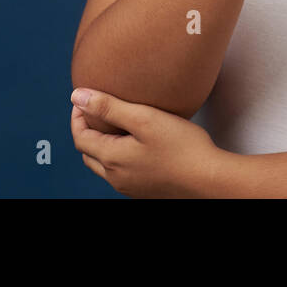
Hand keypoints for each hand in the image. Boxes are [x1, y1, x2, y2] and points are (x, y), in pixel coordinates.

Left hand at [69, 87, 226, 197]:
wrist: (210, 179)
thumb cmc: (181, 147)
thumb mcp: (144, 118)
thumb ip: (109, 107)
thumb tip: (76, 96)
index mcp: (112, 159)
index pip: (80, 137)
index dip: (77, 116)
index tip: (84, 98)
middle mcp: (117, 178)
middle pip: (89, 153)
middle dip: (87, 130)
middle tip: (96, 110)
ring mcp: (131, 187)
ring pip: (105, 165)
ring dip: (102, 145)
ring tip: (116, 124)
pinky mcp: (145, 190)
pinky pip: (122, 173)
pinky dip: (118, 156)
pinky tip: (136, 144)